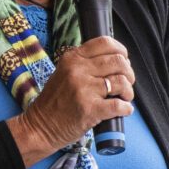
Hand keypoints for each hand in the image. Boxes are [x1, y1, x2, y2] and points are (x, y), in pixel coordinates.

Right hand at [11, 37, 134, 161]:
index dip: (121, 51)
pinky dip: (126, 108)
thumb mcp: (65, 72)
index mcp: (72, 58)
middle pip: (118, 61)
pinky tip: (123, 110)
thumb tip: (118, 60)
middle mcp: (78, 70)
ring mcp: (84, 89)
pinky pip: (119, 105)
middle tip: (125, 83)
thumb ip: (85, 64)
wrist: (40, 126)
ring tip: (124, 98)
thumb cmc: (55, 101)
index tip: (124, 61)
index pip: (105, 42)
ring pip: (121, 82)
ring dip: (128, 92)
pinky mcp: (90, 109)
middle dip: (128, 73)